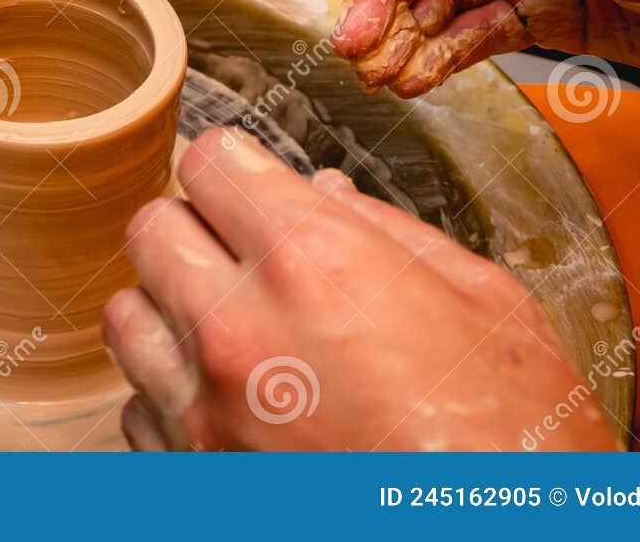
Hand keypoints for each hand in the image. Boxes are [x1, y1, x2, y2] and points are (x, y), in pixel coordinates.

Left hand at [102, 128, 617, 450]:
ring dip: (169, 310)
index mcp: (314, 263)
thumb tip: (324, 195)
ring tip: (227, 329)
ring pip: (126, 316)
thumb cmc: (513, 441)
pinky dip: (171, 398)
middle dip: (193, 227)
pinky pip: (138, 411)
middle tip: (239, 253)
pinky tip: (232, 404)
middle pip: (151, 228)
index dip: (236, 169)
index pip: (210, 161)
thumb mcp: (485, 305)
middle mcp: (238, 330)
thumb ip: (391, 233)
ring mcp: (206, 413)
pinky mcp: (191, 477)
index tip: (252, 188)